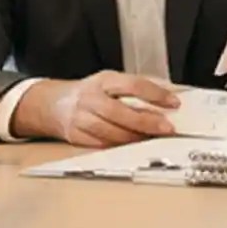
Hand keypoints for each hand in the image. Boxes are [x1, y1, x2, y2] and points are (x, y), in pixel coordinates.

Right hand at [14, 71, 179, 147]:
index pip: (133, 85)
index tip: (173, 103)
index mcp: (103, 80)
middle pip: (121, 113)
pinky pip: (102, 145)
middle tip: (168, 128)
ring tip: (153, 138)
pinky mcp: (77, 136)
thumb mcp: (110, 82)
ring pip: (112, 132)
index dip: (155, 94)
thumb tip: (168, 96)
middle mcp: (91, 98)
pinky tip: (134, 146)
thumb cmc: (90, 92)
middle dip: (147, 122)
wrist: (53, 104)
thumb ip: (135, 89)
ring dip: (136, 138)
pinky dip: (120, 147)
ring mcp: (82, 118)